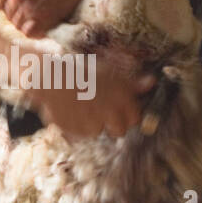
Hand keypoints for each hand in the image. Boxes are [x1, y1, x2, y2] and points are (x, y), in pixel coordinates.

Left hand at [0, 0, 85, 36]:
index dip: (5, 4)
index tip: (15, 4)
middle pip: (8, 15)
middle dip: (16, 13)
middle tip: (29, 9)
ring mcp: (29, 9)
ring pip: (17, 25)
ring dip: (24, 22)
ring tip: (35, 16)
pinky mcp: (42, 19)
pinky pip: (29, 33)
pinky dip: (32, 31)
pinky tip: (38, 25)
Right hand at [27, 51, 156, 138]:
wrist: (49, 71)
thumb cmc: (81, 68)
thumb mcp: (110, 70)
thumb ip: (132, 82)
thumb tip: (151, 82)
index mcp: (121, 97)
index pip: (134, 118)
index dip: (128, 114)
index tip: (120, 108)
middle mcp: (108, 112)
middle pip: (119, 131)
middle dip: (112, 122)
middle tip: (100, 109)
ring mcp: (89, 122)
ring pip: (97, 131)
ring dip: (91, 122)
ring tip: (81, 104)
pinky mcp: (72, 129)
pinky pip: (79, 134)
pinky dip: (76, 124)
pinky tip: (71, 108)